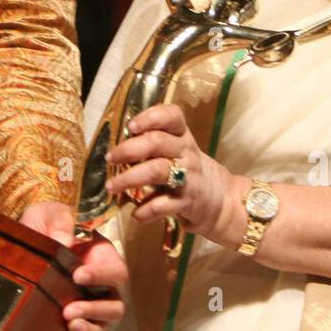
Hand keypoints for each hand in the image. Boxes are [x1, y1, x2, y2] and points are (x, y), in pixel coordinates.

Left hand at [18, 199, 127, 330]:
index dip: (101, 275)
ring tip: (68, 318)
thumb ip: (59, 221)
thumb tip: (64, 242)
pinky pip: (94, 330)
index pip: (115, 268)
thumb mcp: (49, 213)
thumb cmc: (46, 224)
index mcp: (102, 254)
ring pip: (110, 315)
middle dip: (97, 305)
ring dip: (92, 319)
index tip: (78, 275)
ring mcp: (95, 299)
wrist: (27, 240)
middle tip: (70, 307)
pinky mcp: (82, 315)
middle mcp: (104, 279)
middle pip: (117, 297)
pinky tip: (70, 327)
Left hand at [105, 104, 245, 247]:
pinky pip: (164, 205)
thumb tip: (115, 146)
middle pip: (157, 142)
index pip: (172, 116)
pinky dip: (147, 210)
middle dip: (129, 149)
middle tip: (110, 158)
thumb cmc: (187, 170)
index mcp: (182, 136)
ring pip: (157, 170)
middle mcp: (186, 153)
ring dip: (130, 178)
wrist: (220, 200)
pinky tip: (135, 214)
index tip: (132, 126)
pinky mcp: (188, 202)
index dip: (151, 117)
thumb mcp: (177, 150)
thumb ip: (152, 144)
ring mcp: (188, 177)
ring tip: (111, 186)